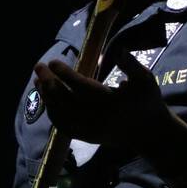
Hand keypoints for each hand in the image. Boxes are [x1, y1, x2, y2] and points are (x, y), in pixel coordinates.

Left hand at [33, 49, 171, 149]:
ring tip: (38, 81)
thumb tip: (118, 50)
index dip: (65, 74)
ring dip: (47, 97)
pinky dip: (53, 114)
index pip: (81, 86)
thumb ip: (131, 64)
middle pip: (66, 99)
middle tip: (39, 66)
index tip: (53, 61)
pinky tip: (47, 101)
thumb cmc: (148, 102)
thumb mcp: (146, 79)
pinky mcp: (87, 137)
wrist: (149, 134)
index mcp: (111, 101)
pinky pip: (64, 127)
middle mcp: (97, 117)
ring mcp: (90, 129)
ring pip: (61, 114)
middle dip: (49, 82)